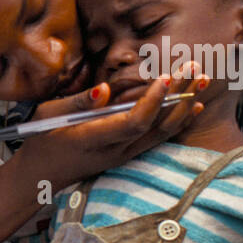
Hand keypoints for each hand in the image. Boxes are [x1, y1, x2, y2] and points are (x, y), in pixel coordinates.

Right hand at [19, 74, 202, 191]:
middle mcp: (114, 151)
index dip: (152, 101)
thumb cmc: (42, 138)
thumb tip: (105, 88)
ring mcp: (124, 155)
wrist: (41, 173)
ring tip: (201, 80)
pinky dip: (179, 120)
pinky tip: (194, 106)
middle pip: (156, 126)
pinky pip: (159, 138)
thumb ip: (78, 102)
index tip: (165, 77)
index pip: (133, 123)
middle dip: (178, 96)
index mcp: (94, 139)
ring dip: (185, 106)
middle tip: (194, 70)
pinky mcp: (128, 154)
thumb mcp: (48, 115)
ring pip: (163, 133)